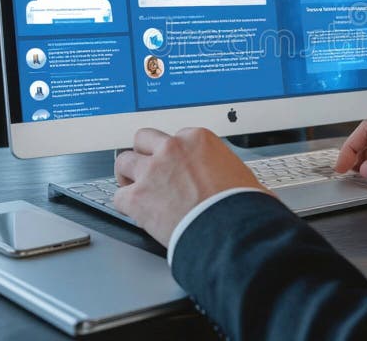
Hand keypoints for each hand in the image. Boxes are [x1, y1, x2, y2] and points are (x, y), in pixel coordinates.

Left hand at [114, 127, 270, 245]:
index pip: (175, 137)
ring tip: (131, 187)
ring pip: (124, 162)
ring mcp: (152, 171)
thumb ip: (231, 173)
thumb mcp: (242, 176)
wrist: (230, 230)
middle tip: (147, 167)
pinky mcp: (138, 197)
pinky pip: (118, 197)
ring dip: (127, 175)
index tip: (174, 165)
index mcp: (198, 140)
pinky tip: (134, 212)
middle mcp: (172, 149)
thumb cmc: (241, 205)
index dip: (174, 154)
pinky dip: (125, 205)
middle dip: (144, 153)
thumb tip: (248, 188)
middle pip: (143, 139)